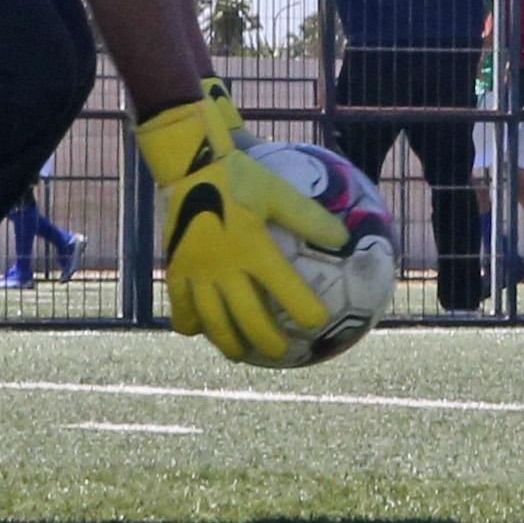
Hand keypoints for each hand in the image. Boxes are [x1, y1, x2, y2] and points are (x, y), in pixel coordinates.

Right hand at [138, 87, 348, 366]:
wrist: (192, 167)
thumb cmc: (240, 177)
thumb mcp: (280, 192)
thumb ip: (311, 218)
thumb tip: (346, 237)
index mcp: (254, 248)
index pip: (284, 288)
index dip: (303, 309)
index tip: (321, 324)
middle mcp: (225, 266)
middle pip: (247, 316)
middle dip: (266, 340)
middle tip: (280, 353)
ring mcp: (197, 271)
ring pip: (212, 319)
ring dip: (227, 341)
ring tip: (239, 355)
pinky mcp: (177, 268)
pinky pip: (180, 304)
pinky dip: (188, 321)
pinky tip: (196, 331)